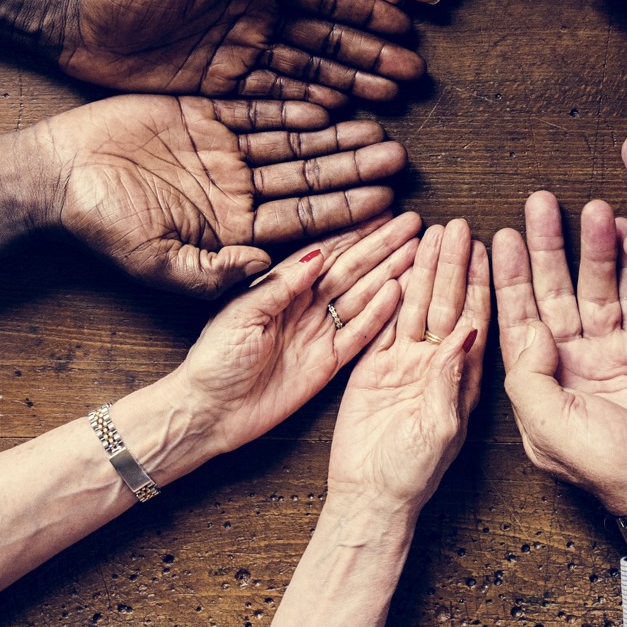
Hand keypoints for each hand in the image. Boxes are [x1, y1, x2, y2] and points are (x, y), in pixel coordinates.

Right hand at [26, 93, 406, 295]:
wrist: (54, 174)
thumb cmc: (101, 225)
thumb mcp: (157, 261)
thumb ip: (212, 272)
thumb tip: (267, 269)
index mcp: (232, 227)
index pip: (303, 219)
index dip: (347, 210)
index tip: (389, 202)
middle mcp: (236, 188)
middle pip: (308, 176)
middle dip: (353, 168)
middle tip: (400, 156)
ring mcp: (222, 149)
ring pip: (292, 139)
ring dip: (334, 134)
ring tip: (378, 126)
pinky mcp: (204, 112)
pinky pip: (257, 106)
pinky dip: (290, 103)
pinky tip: (328, 101)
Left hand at [37, 0, 424, 105]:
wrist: (72, 20)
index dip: (363, 10)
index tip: (404, 23)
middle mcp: (256, 17)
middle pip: (325, 38)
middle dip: (370, 54)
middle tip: (413, 73)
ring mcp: (241, 53)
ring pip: (309, 70)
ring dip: (350, 83)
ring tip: (391, 97)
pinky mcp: (221, 85)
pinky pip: (275, 97)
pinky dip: (308, 105)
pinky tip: (340, 115)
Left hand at [181, 212, 414, 456]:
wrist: (208, 413)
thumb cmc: (213, 361)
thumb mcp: (239, 314)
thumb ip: (280, 287)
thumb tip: (316, 255)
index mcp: (280, 289)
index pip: (325, 254)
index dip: (355, 233)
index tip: (382, 212)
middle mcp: (303, 307)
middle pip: (351, 270)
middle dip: (382, 247)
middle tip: (413, 225)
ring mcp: (317, 333)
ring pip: (362, 297)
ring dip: (389, 274)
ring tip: (418, 252)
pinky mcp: (327, 363)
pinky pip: (359, 335)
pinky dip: (381, 315)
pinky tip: (400, 293)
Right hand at [329, 220, 490, 511]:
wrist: (369, 499)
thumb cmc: (413, 475)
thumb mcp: (441, 428)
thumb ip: (451, 379)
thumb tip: (466, 331)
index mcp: (463, 378)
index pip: (475, 318)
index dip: (481, 281)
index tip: (488, 245)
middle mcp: (437, 365)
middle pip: (446, 303)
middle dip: (453, 264)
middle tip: (457, 225)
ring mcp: (405, 365)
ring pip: (415, 306)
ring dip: (422, 271)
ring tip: (428, 234)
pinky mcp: (372, 369)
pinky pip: (381, 324)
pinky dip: (388, 295)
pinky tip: (394, 267)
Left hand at [494, 191, 626, 514]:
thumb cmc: (613, 472)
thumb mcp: (554, 430)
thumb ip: (531, 377)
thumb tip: (525, 327)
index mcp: (538, 386)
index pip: (517, 319)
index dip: (509, 276)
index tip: (502, 235)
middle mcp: (568, 366)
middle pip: (553, 294)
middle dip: (547, 247)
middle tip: (541, 202)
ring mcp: (607, 358)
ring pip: (596, 290)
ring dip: (593, 250)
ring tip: (595, 208)